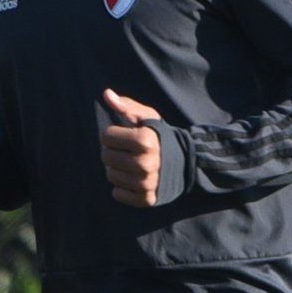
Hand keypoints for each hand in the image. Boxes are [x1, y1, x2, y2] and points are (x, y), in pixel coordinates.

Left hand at [98, 88, 167, 206]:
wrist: (186, 162)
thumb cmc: (161, 137)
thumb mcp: (148, 118)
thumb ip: (126, 105)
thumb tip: (106, 94)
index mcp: (145, 140)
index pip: (106, 136)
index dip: (113, 134)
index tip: (127, 136)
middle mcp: (146, 163)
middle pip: (105, 157)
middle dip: (113, 152)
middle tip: (129, 152)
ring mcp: (146, 183)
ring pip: (110, 176)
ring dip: (118, 170)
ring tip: (133, 164)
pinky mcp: (146, 199)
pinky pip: (117, 194)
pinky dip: (123, 187)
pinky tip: (135, 179)